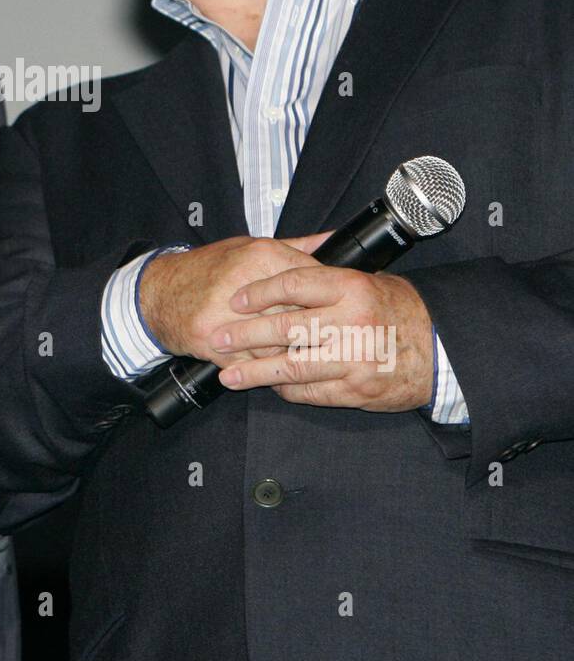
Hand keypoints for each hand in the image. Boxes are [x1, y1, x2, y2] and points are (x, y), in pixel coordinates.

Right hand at [139, 232, 331, 362]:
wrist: (158, 293)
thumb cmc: (207, 270)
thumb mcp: (249, 247)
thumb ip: (296, 247)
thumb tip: (334, 240)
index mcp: (261, 256)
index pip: (313, 281)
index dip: (329, 299)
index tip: (335, 309)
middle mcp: (246, 284)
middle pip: (300, 315)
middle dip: (315, 329)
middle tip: (326, 337)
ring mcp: (229, 318)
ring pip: (281, 344)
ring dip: (294, 353)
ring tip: (303, 354)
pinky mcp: (215, 345)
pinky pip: (255, 364)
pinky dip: (266, 369)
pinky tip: (273, 367)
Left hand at [211, 263, 434, 411]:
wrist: (441, 348)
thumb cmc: (400, 309)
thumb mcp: (368, 280)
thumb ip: (326, 279)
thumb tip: (280, 269)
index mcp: (351, 287)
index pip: (294, 283)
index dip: (259, 292)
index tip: (236, 299)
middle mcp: (351, 322)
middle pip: (285, 328)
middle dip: (246, 335)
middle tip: (218, 337)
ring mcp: (353, 359)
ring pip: (292, 367)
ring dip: (256, 372)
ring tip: (229, 374)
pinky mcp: (356, 389)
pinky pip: (312, 392)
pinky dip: (287, 390)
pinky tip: (271, 386)